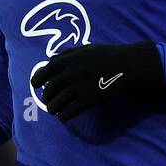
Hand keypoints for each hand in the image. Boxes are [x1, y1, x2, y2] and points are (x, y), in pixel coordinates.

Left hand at [33, 40, 163, 121]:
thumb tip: (51, 61)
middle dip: (46, 96)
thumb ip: (68, 54)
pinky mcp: (89, 99)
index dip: (37, 79)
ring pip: (57, 102)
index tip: (34, 85)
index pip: (46, 70)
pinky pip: (69, 111)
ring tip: (54, 110)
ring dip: (52, 108)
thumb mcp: (87, 49)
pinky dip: (64, 116)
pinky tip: (65, 116)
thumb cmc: (110, 55)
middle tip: (47, 101)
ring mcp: (79, 87)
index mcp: (70, 59)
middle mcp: (71, 73)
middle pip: (50, 88)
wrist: (130, 65)